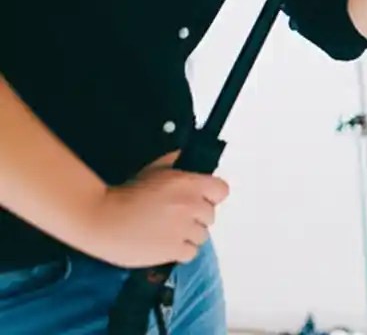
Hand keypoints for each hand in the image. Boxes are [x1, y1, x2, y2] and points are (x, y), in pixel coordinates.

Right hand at [77, 151, 229, 267]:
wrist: (100, 218)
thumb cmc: (123, 193)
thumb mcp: (153, 170)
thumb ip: (174, 163)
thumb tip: (185, 158)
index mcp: (189, 184)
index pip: (221, 190)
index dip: (211, 195)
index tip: (199, 199)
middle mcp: (191, 206)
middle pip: (210, 215)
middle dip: (196, 216)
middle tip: (175, 217)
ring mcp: (184, 229)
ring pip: (202, 235)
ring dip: (188, 234)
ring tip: (167, 232)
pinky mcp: (173, 250)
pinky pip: (191, 252)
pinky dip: (180, 251)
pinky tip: (165, 245)